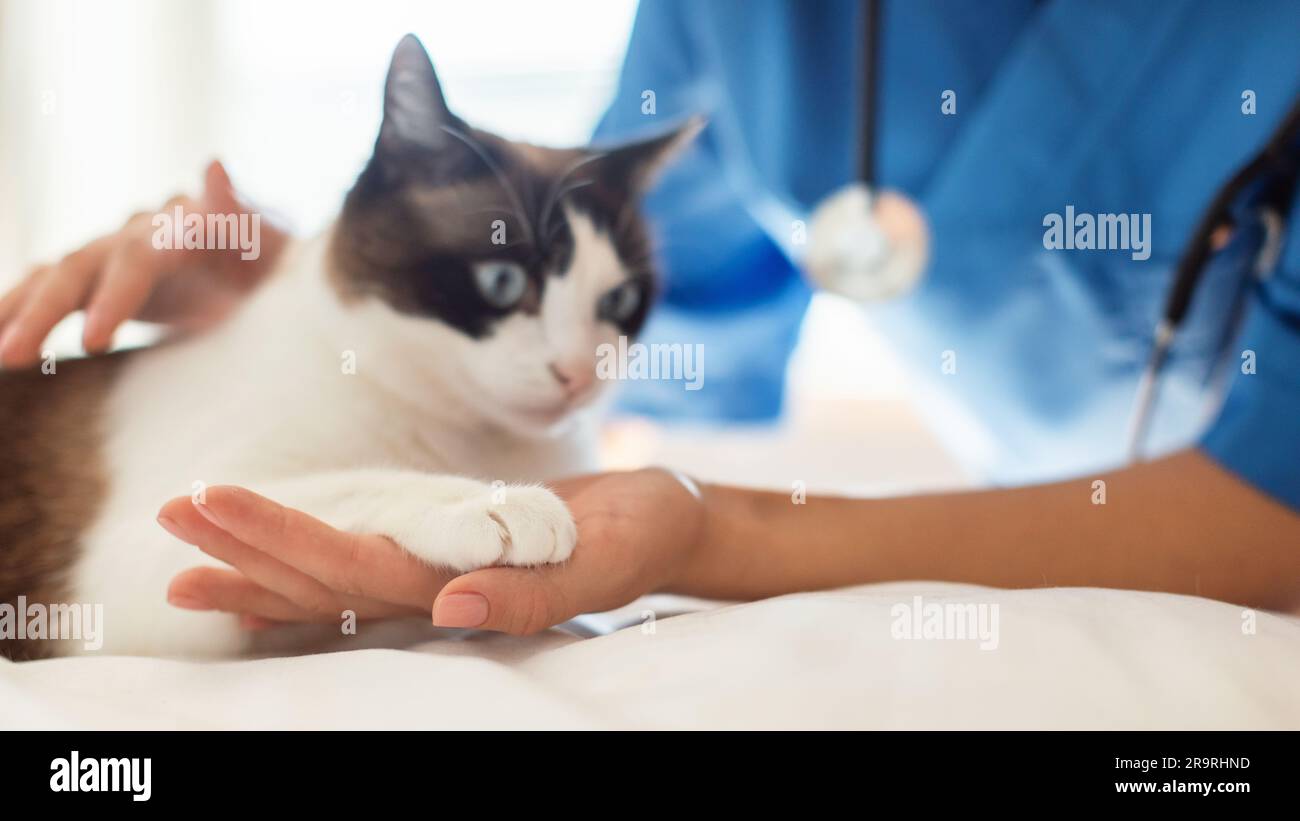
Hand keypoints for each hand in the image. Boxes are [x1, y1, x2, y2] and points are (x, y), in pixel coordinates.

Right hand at [0, 160, 288, 368]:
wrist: (278, 274)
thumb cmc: (282, 261)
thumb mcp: (276, 241)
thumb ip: (241, 210)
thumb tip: (213, 164)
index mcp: (181, 225)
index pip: (136, 259)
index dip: (112, 296)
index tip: (94, 340)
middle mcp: (138, 234)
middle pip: (81, 267)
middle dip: (45, 311)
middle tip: (14, 354)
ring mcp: (115, 255)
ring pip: (56, 279)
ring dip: (19, 312)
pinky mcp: (103, 282)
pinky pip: (52, 294)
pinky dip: (18, 313)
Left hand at [158, 468, 707, 633]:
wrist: (664, 522)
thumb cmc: (642, 539)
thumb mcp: (600, 563)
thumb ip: (531, 592)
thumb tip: (453, 608)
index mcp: (462, 588)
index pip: (350, 568)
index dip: (277, 542)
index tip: (210, 508)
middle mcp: (434, 588)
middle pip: (321, 574)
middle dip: (244, 545)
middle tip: (168, 515)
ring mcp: (436, 571)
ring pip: (332, 571)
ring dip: (259, 556)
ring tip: (188, 543)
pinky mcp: (444, 546)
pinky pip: (362, 557)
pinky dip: (308, 559)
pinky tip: (265, 564)